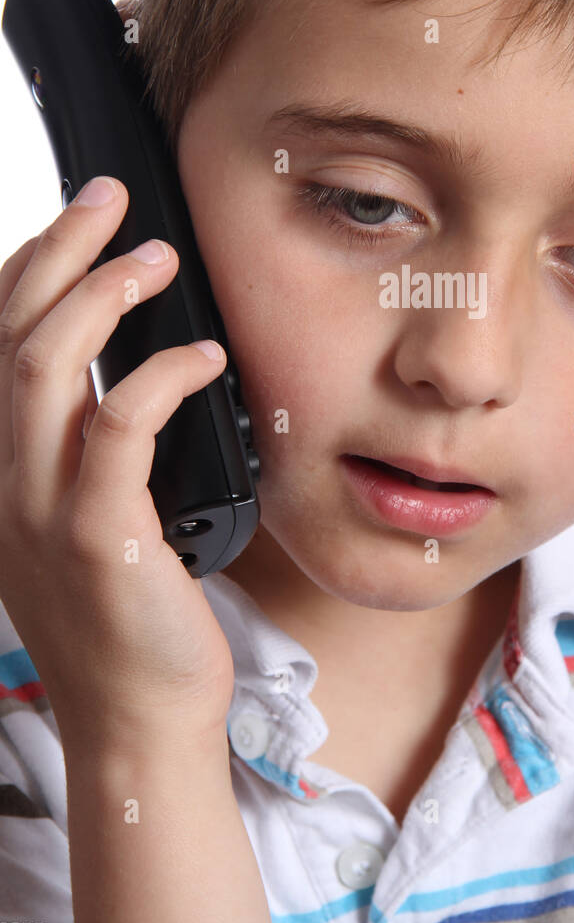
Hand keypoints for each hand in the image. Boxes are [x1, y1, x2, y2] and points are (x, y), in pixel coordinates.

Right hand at [0, 172, 236, 756]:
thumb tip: (131, 372)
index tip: (79, 222)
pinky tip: (204, 356)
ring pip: (44, 366)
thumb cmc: (132, 620)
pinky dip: (162, 376)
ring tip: (157, 260)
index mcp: (0, 471)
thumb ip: (88, 450)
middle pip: (9, 334)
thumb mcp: (91, 521)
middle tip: (112, 202)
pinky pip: (120, 427)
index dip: (28, 269)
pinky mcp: (97, 536)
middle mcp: (1, 481)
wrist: (138, 720)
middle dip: (58, 251)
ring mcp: (38, 509)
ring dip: (100, 296)